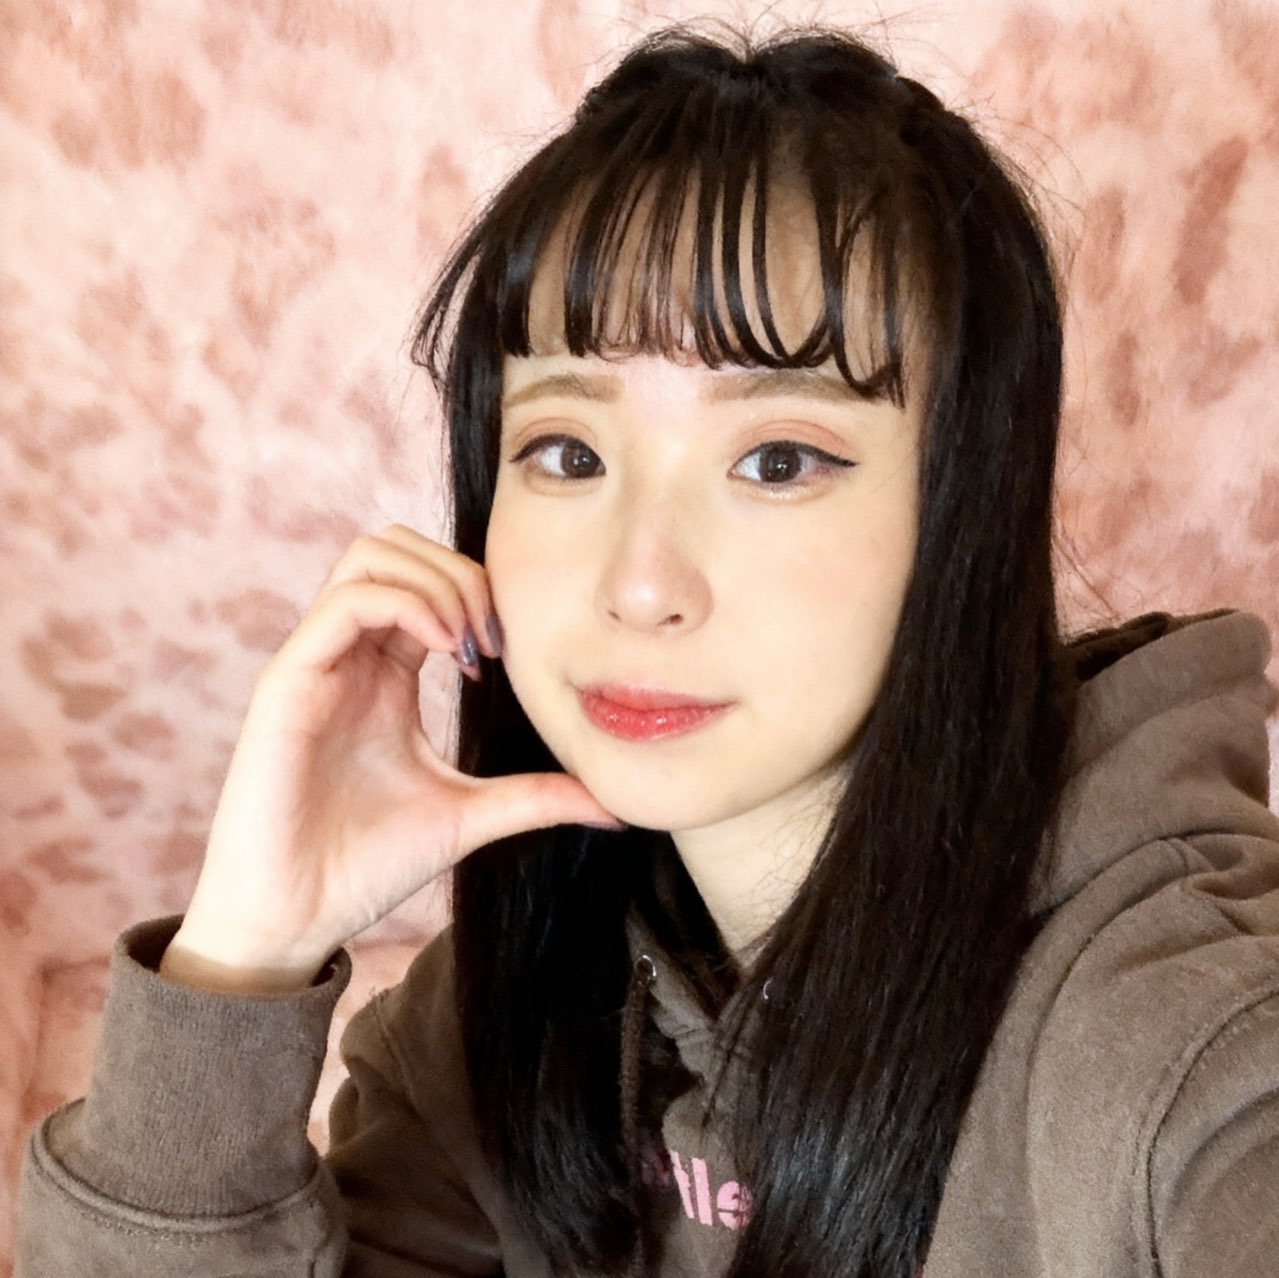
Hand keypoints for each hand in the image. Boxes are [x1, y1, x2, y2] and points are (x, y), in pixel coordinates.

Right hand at [161, 525, 619, 991]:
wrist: (296, 917)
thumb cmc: (366, 865)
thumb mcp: (471, 816)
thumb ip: (537, 797)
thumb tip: (616, 806)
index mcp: (385, 674)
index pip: (428, 584)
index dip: (480, 594)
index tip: (511, 651)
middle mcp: (349, 656)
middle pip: (398, 549)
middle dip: (461, 572)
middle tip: (494, 639)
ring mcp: (317, 662)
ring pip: (371, 556)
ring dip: (436, 580)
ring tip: (469, 642)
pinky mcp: (290, 680)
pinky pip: (349, 600)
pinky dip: (408, 604)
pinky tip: (445, 652)